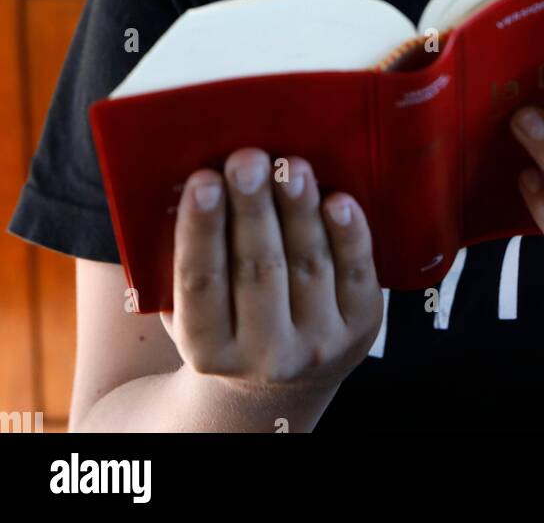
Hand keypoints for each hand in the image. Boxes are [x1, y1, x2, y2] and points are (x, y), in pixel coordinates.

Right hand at [160, 148, 383, 397]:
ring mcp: (318, 345)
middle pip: (258, 271)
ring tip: (293, 167)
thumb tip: (193, 178)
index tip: (202, 181)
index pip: (201, 284)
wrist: (284, 384)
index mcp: (207, 350)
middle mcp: (264, 355)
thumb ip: (183, 255)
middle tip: (248, 159)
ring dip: (300, 211)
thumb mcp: (191, 304)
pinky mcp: (360, 327)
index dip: (201, 231)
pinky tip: (339, 200)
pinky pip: (356, 273)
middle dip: (253, 210)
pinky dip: (349, 235)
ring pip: (308, 266)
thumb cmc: (229, 315)